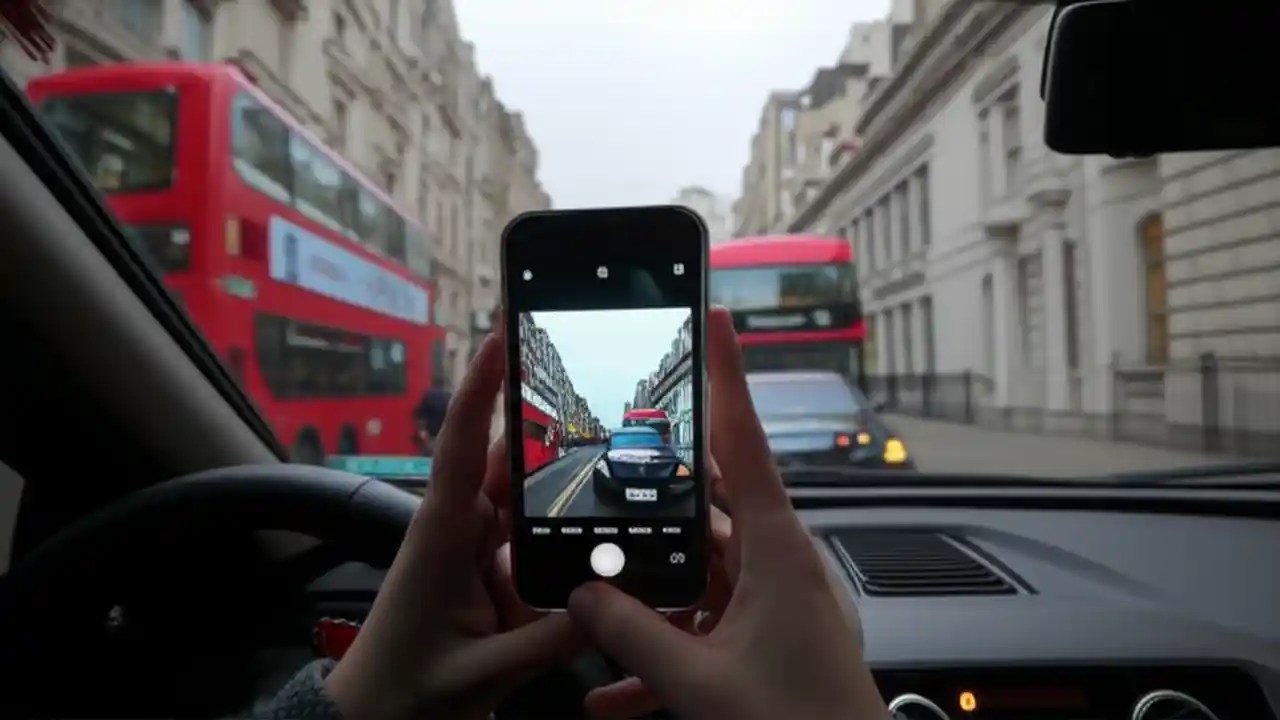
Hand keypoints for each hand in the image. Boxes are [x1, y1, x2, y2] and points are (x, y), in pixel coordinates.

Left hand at [326, 334, 581, 719]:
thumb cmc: (405, 692)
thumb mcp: (482, 673)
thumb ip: (548, 640)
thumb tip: (613, 603)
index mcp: (443, 537)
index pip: (463, 448)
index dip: (481, 388)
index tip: (501, 333)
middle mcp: (459, 532)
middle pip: (510, 463)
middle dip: (549, 425)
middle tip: (598, 385)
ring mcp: (475, 552)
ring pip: (527, 500)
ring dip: (563, 480)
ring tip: (617, 452)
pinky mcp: (489, 575)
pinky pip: (532, 539)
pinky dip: (563, 529)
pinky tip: (604, 530)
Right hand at [567, 308, 886, 719]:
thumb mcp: (701, 683)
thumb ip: (634, 635)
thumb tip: (583, 594)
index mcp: (777, 551)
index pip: (745, 442)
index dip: (728, 376)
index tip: (714, 317)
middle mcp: (775, 566)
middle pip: (703, 511)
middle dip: (651, 504)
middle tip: (607, 469)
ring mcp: (769, 607)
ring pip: (693, 582)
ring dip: (644, 607)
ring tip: (588, 613)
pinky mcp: (761, 645)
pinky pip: (700, 634)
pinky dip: (659, 657)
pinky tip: (610, 697)